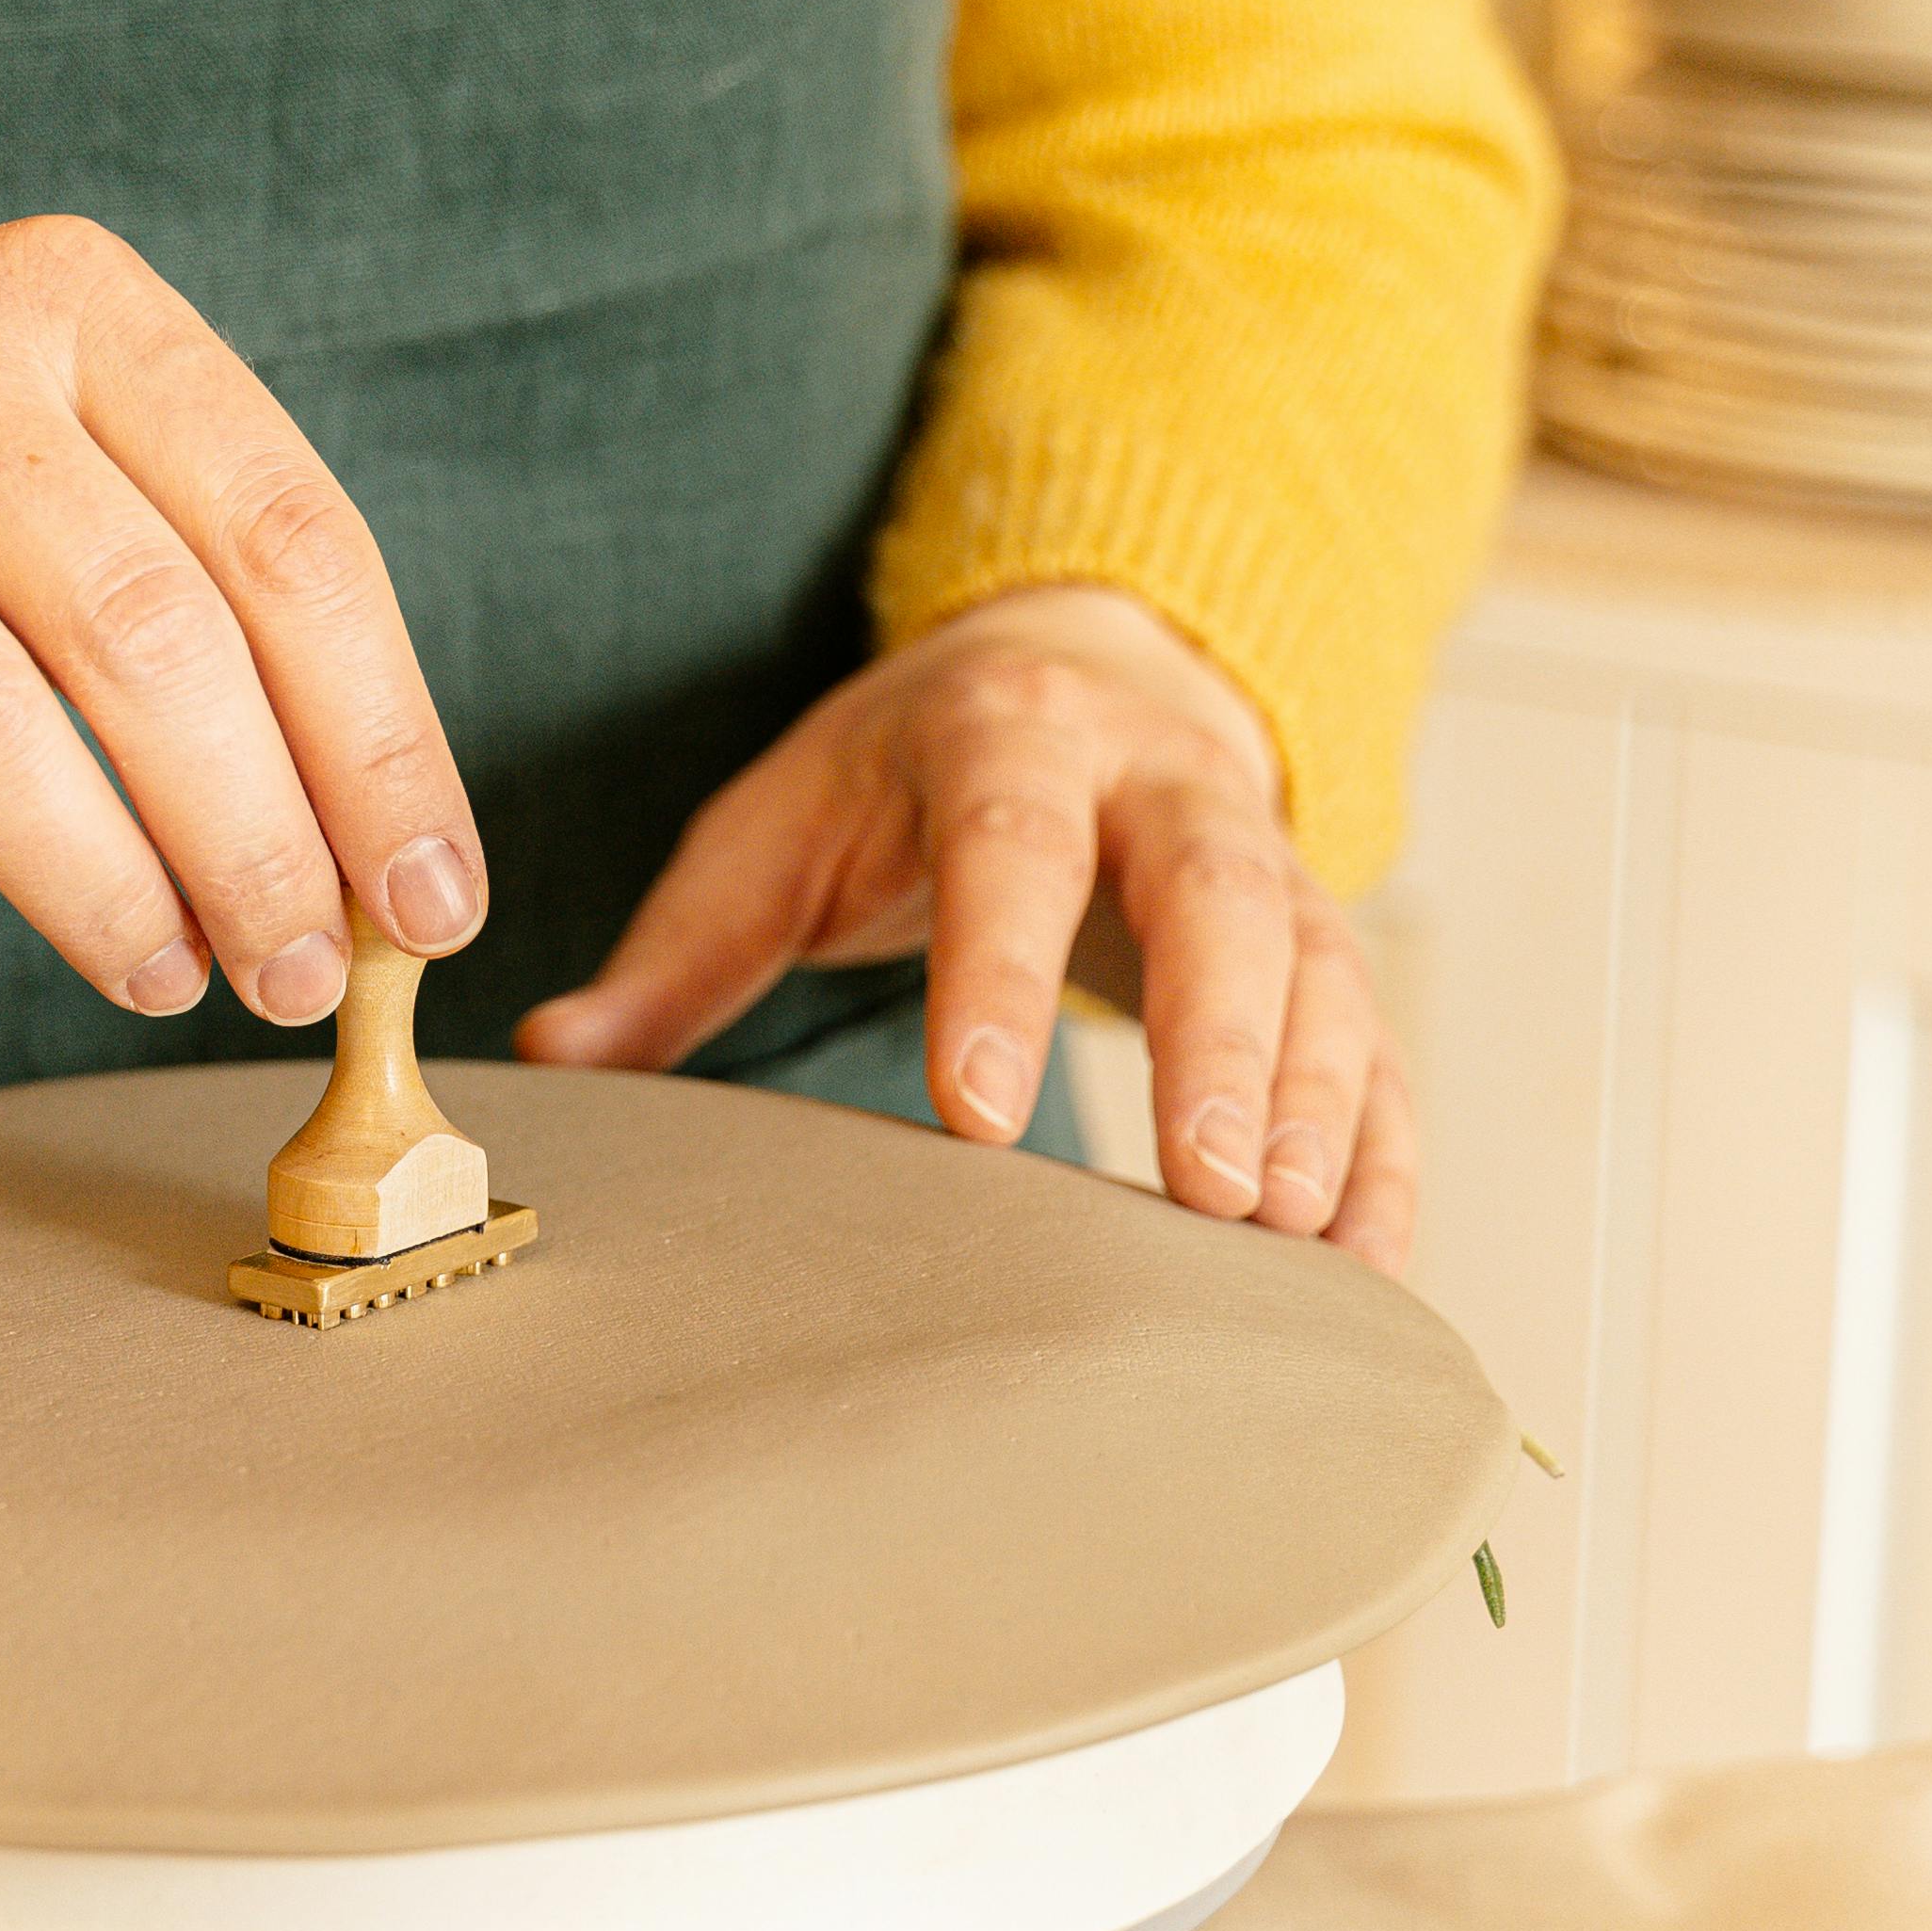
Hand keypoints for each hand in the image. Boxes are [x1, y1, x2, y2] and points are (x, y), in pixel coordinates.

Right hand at [0, 224, 481, 1022]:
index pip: (287, 537)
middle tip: (297, 976)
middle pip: (147, 639)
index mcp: (72, 296)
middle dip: (255, 845)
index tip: (429, 900)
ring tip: (159, 972)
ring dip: (101, 888)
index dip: (379, 743)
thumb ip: (191, 576)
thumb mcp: (39, 421)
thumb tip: (363, 848)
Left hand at [516, 586, 1414, 1270]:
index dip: (995, 976)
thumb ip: (677, 951)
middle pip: (1216, 899)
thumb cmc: (901, 776)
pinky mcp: (1321, 936)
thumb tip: (551, 1058)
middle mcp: (1162, 781)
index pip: (1011, 848)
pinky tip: (1366, 1267)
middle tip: (1211, 1192)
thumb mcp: (779, 828)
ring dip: (1316, 1106)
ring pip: (1318, 970)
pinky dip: (1380, 1153)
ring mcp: (1264, 854)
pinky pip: (1374, 1042)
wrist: (1081, 663)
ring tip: (1289, 1239)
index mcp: (1008, 738)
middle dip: (1222, 1046)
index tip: (974, 1117)